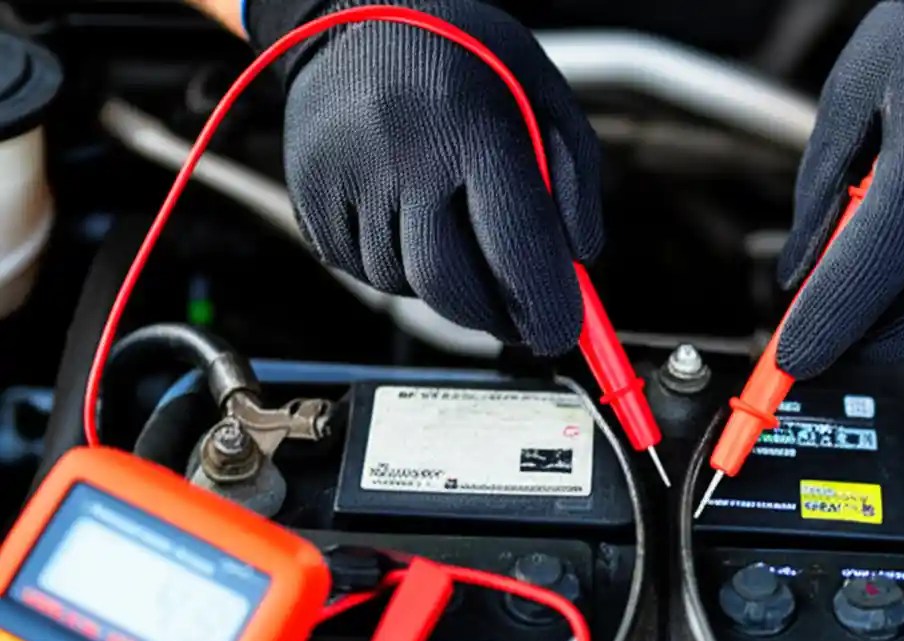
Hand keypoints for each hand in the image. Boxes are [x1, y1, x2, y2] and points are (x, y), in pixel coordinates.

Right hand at [245, 0, 602, 354]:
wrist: (355, 10)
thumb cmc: (464, 54)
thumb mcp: (542, 93)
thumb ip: (574, 179)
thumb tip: (579, 263)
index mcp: (471, 126)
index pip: (514, 246)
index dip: (544, 305)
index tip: (562, 332)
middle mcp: (403, 155)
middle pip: (451, 285)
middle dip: (493, 316)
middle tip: (520, 318)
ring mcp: (347, 177)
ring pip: (405, 283)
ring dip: (444, 284)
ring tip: (453, 227)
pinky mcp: (311, 195)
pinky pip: (361, 270)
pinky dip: (397, 266)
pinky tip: (409, 218)